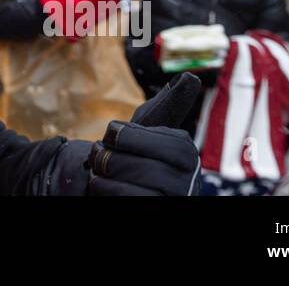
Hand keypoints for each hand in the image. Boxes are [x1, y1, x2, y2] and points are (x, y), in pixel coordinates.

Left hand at [87, 73, 201, 195]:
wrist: (128, 185)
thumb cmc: (139, 151)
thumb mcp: (151, 126)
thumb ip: (168, 103)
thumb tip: (190, 78)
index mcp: (186, 152)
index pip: (151, 140)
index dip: (125, 137)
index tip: (112, 133)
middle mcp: (187, 181)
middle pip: (136, 167)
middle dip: (109, 158)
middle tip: (98, 155)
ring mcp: (173, 199)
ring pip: (127, 187)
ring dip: (103, 176)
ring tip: (99, 170)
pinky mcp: (157, 211)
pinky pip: (123, 201)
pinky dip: (103, 191)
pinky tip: (102, 185)